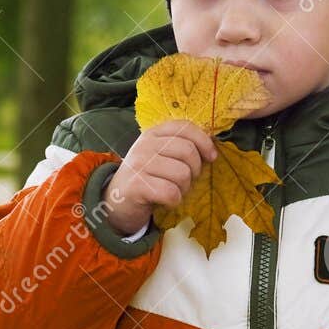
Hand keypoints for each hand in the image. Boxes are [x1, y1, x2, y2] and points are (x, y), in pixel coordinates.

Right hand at [105, 120, 218, 236]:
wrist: (116, 201)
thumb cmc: (146, 178)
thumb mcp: (160, 156)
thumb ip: (181, 147)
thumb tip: (212, 150)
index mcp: (153, 133)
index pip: (185, 127)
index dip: (204, 142)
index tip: (211, 157)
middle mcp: (145, 145)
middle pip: (188, 152)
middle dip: (195, 170)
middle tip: (187, 181)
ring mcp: (140, 164)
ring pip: (182, 174)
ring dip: (184, 189)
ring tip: (173, 191)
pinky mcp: (137, 185)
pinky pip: (171, 193)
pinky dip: (174, 201)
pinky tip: (165, 201)